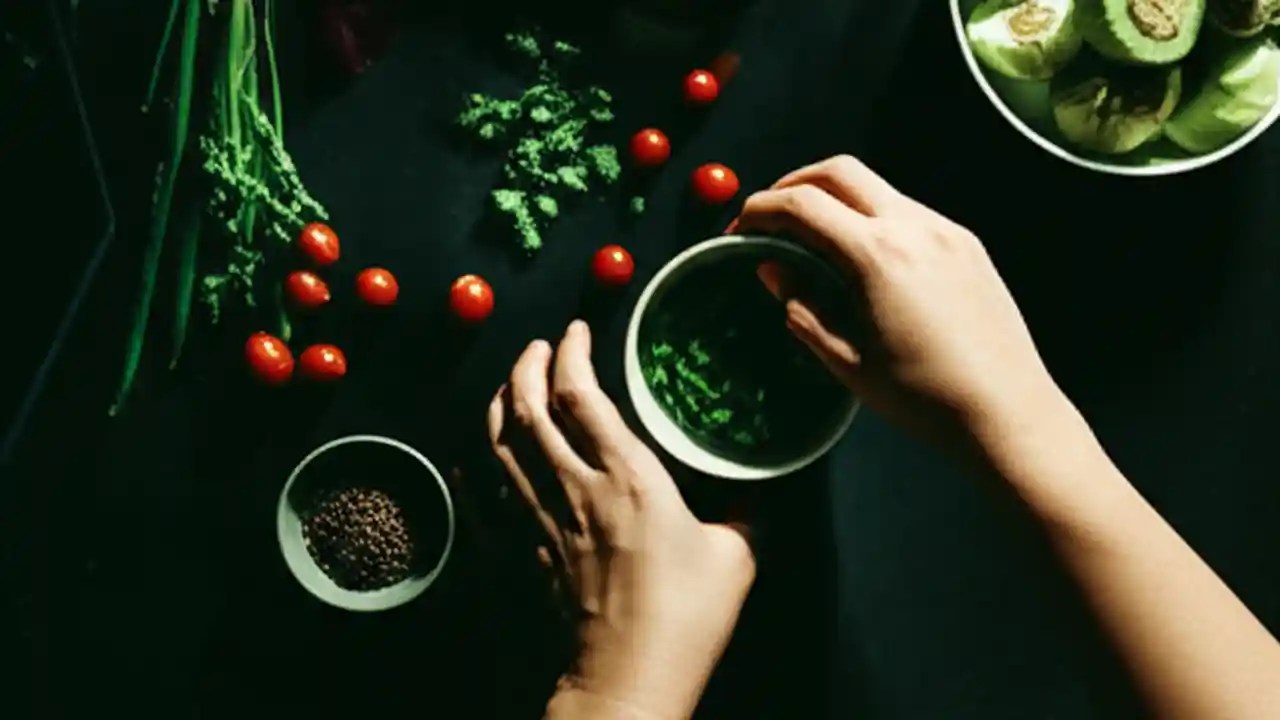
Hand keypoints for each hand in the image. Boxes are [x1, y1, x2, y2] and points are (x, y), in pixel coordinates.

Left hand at [488, 321, 754, 719]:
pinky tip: (477, 456)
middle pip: (528, 407)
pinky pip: (486, 498)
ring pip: (500, 444)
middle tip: (538, 345)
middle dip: (527, 364)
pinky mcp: (521, 555)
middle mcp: (574, 488)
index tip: (577, 331)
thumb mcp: (737, 555)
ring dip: (500, 403)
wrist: (626, 681)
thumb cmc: (686, 620)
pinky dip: (479, 467)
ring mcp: (539, 522)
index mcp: (629, 477)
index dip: (573, 353)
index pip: (582, 394)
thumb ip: (745, 508)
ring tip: (510, 383)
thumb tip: (759, 482)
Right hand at [737, 155, 1072, 461]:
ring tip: (813, 239)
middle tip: (770, 215)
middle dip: (796, 183)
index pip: (804, 204)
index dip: (762, 208)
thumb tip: (772, 270)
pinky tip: (862, 257)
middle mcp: (915, 227)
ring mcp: (946, 231)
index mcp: (878, 256)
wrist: (1008, 411)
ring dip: (836, 199)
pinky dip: (872, 217)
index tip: (740, 228)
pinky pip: (908, 211)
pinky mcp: (967, 244)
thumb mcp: (848, 361)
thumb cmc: (923, 398)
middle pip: (841, 171)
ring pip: (877, 188)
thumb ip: (804, 309)